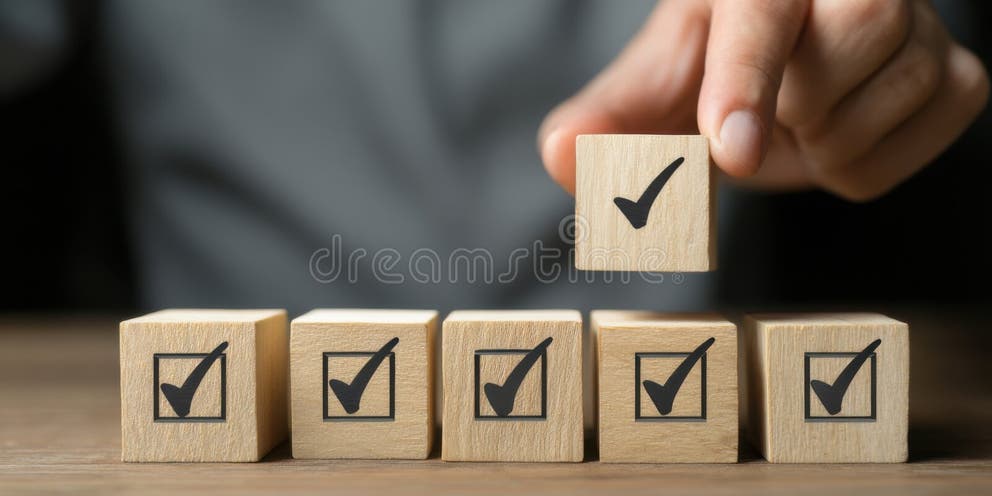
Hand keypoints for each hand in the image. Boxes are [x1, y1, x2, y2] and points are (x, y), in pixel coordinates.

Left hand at [538, 0, 988, 200]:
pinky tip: (840, 138)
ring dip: (831, 140)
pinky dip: (870, 164)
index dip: (746, 77)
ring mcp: (918, 23)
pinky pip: (930, 130)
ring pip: (900, 85)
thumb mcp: (653, 93)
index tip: (727, 149)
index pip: (764, 8)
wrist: (779, 91)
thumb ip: (606, 121)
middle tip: (763, 117)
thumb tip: (562, 153)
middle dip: (800, 101)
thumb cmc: (711, 79)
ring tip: (800, 123)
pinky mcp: (958, 74)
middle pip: (863, 24)